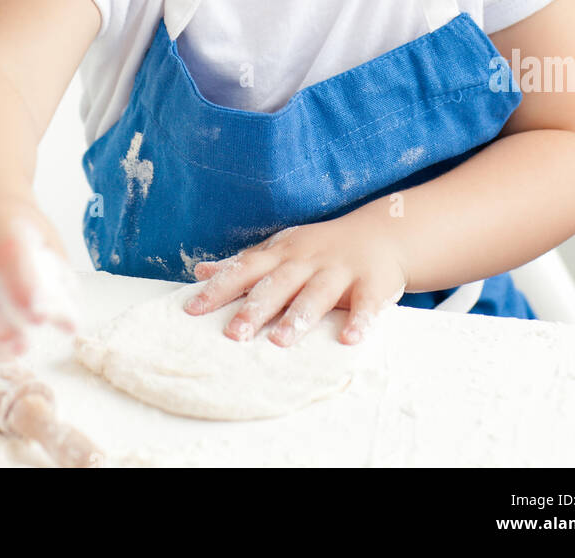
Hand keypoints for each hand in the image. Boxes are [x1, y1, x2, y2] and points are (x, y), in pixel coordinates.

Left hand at [184, 202, 407, 346]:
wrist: (381, 232)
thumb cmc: (321, 247)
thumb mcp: (281, 249)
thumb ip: (243, 263)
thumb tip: (200, 271)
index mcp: (283, 253)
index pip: (246, 270)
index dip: (220, 289)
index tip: (193, 310)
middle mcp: (308, 260)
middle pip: (278, 284)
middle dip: (255, 308)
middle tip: (232, 334)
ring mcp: (340, 270)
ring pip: (317, 294)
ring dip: (299, 316)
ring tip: (279, 341)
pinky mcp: (372, 283)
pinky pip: (366, 303)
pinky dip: (360, 320)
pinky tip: (349, 339)